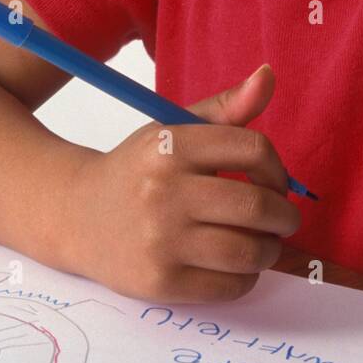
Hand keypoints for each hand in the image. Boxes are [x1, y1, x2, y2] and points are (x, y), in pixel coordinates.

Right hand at [68, 65, 301, 303]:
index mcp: (171, 146)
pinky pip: (229, 286)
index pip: (253, 149)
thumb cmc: (140, 170)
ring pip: (247, 251)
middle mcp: (164, 192)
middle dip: (283, 216)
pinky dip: (247, 278)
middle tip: (283, 219)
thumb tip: (268, 75)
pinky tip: (237, 265)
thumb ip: (226, 108)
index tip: (276, 181)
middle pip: (256, 205)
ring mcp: (160, 240)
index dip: (278, 168)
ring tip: (265, 243)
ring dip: (270, 250)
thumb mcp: (175, 130)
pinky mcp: (160, 283)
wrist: (78, 216)